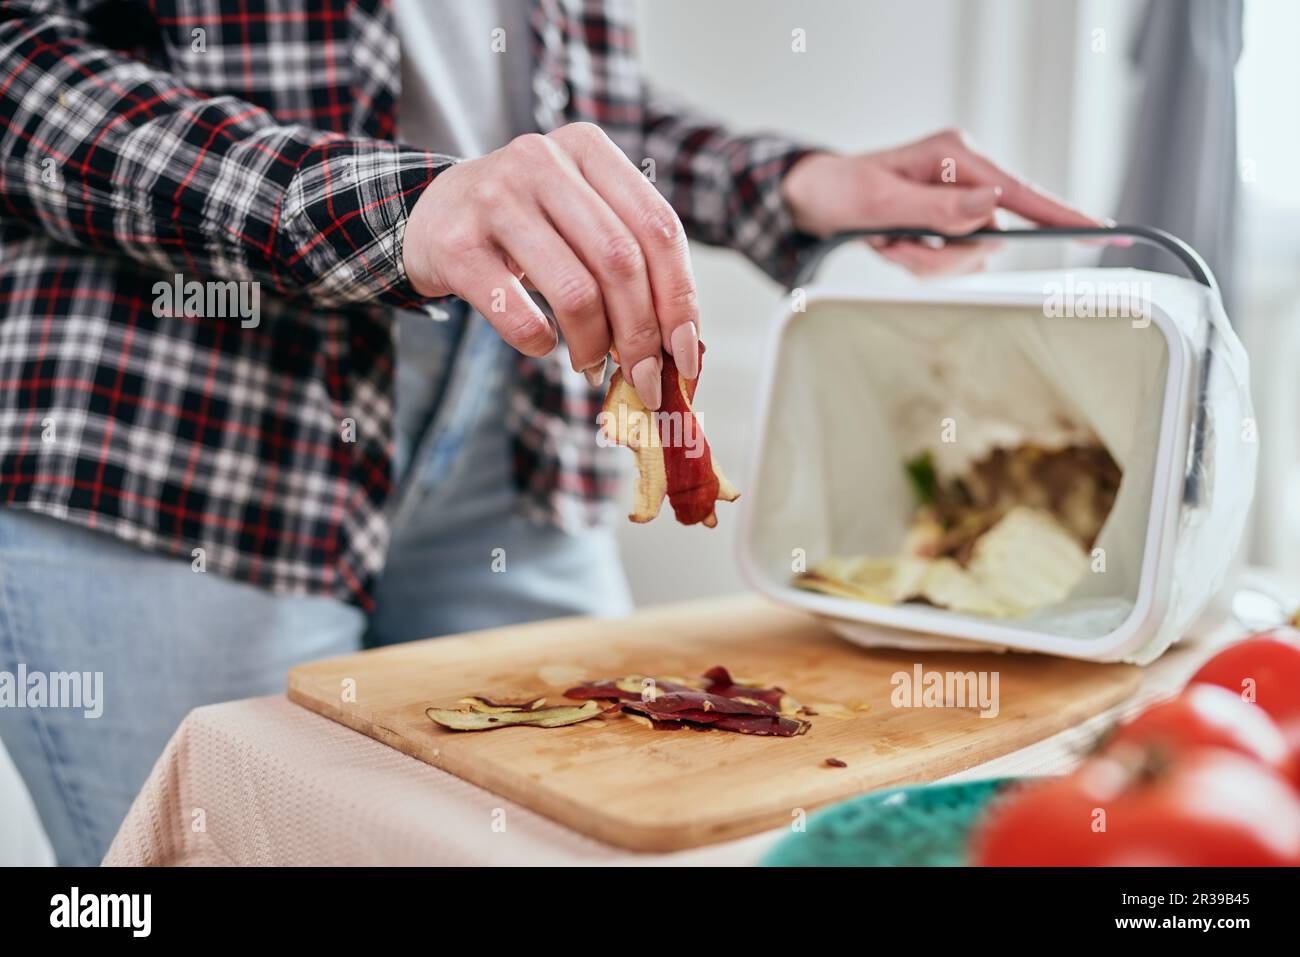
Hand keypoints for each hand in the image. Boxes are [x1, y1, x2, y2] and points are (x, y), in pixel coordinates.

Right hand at [402, 122, 699, 409]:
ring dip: (594, 345)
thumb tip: (682, 345)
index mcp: (588, 148)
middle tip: (643, 378)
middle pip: (621, 262)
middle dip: (641, 335)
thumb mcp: (578, 217)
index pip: (659, 228)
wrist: (429, 217)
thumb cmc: (526, 226)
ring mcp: (494, 197)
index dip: (680, 299)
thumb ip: (630, 261)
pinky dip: (540, 342)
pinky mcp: (456, 244)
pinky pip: (517, 312)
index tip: (686, 354)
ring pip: (575, 291)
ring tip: (591, 366)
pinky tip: (544, 344)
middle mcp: (541, 160)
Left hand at [780, 129, 1105, 274]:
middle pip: (988, 238)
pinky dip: (918, 263)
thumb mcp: (880, 203)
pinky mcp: (947, 224)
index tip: (1103, 232)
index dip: (1063, 216)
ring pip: (967, 257)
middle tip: (897, 248)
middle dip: (941, 256)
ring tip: (888, 243)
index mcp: (956, 157)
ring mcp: (956, 202)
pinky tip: (893, 245)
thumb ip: (936, 209)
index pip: (1022, 193)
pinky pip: (948, 261)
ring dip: (925, 261)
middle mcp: (964, 177)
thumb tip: (992, 207)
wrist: (813, 200)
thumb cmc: (841, 190)